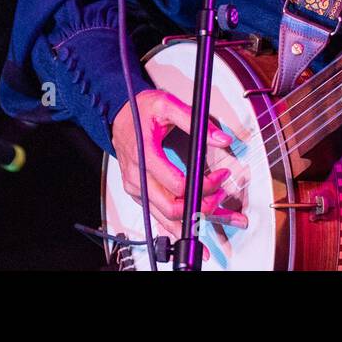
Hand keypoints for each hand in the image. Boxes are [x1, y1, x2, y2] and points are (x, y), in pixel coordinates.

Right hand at [111, 88, 248, 252]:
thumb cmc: (141, 111)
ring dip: (193, 222)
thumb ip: (196, 122)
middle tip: (221, 194)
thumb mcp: (168, 106)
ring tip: (218, 214)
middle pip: (171, 208)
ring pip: (166, 218)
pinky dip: (178, 227)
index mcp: (144, 156)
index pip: (177, 184)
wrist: (119, 116)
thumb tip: (222, 139)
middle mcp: (137, 178)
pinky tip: (193, 235)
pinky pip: (159, 216)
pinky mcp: (140, 194)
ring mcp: (137, 189)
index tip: (221, 175)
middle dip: (201, 205)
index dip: (204, 184)